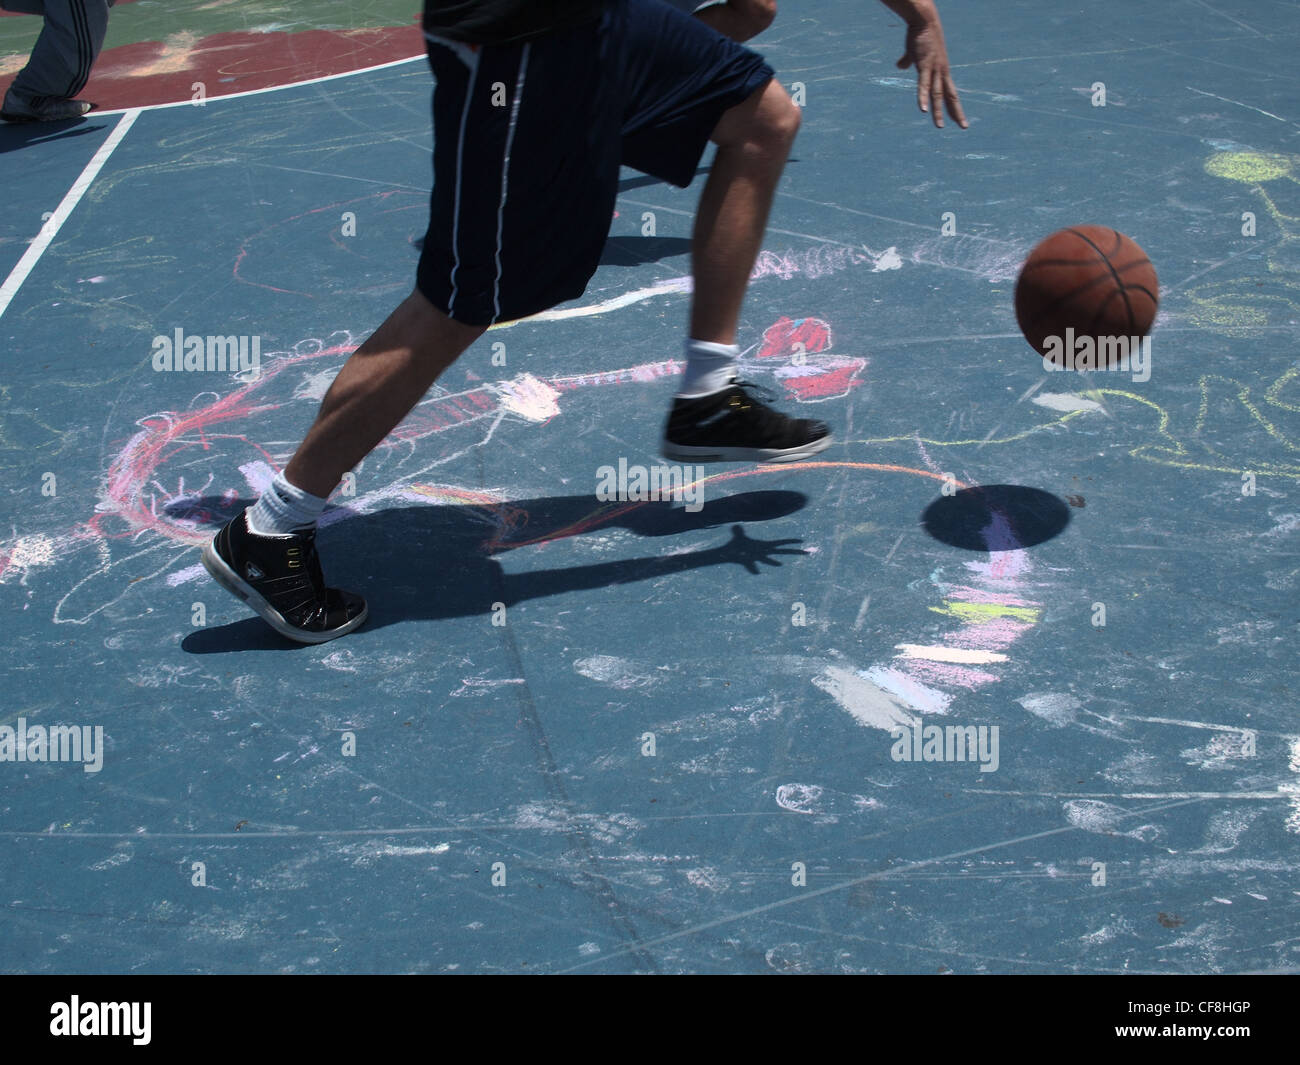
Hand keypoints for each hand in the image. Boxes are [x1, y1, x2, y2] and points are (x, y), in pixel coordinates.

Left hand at [714, 524, 806, 573]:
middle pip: (781, 552)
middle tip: (807, 553)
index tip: (801, 541)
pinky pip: (751, 566)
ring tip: (780, 565)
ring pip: (767, 560)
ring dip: (772, 562)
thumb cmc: (736, 546)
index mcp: (764, 546)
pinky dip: (753, 568)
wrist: (727, 554)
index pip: (780, 543)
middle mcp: (763, 552)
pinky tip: (757, 573)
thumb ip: (739, 531)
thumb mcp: (738, 536)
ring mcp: (756, 558)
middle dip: (794, 552)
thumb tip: (736, 525)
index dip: (790, 542)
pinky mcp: (747, 562)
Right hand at [897, 12, 967, 128]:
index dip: (954, 106)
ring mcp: (935, 70)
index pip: (950, 93)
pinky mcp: (925, 66)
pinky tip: (923, 110)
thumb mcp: (914, 52)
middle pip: (950, 96)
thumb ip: (907, 61)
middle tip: (964, 127)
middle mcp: (942, 72)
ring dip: (938, 111)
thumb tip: (900, 66)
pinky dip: (923, 98)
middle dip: (956, 112)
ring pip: (938, 95)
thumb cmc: (920, 34)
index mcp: (941, 71)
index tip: (960, 119)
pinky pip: (924, 86)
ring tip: (939, 126)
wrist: (924, 20)